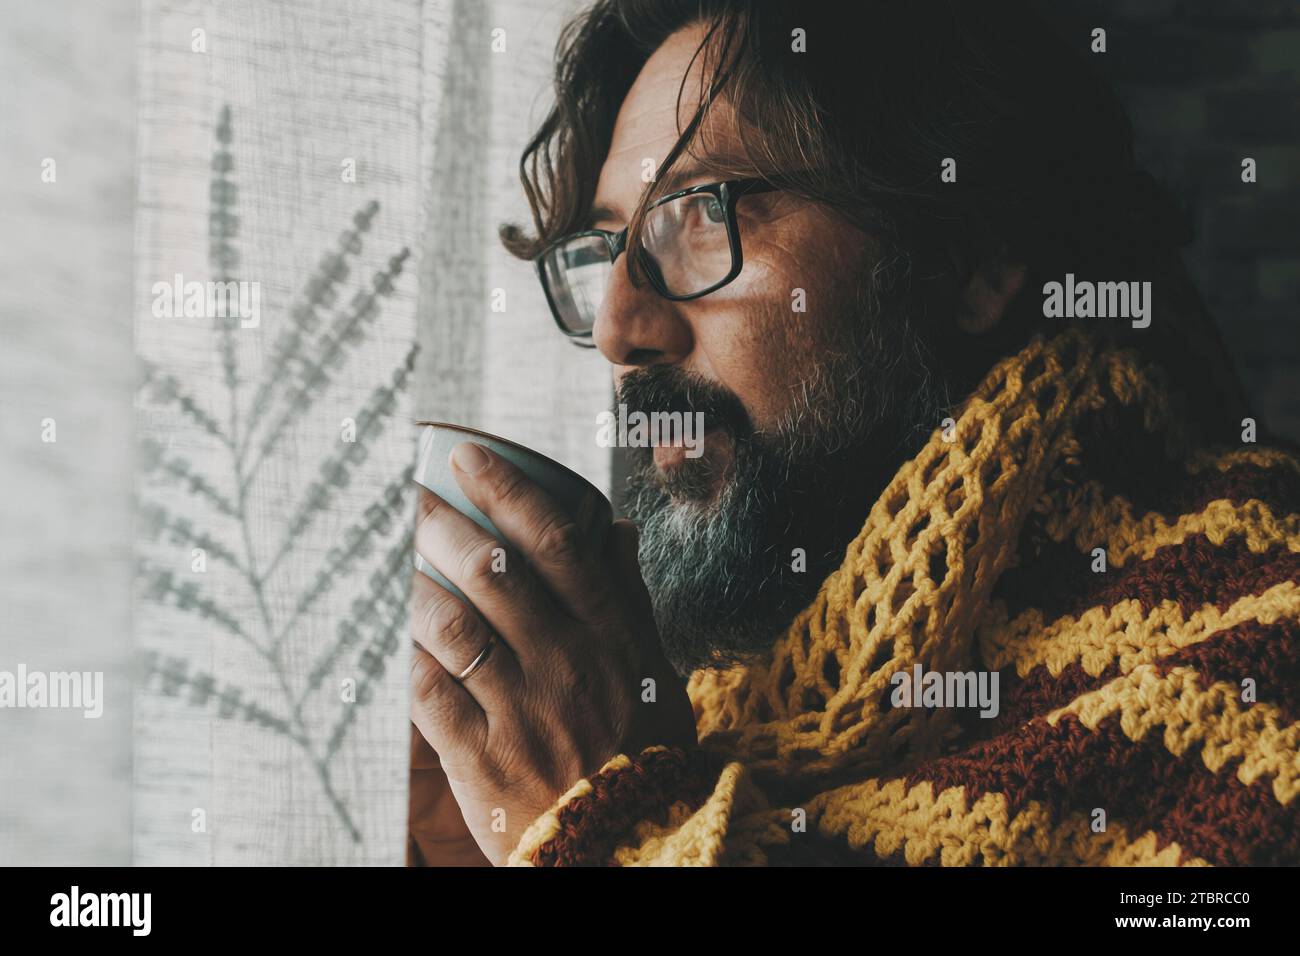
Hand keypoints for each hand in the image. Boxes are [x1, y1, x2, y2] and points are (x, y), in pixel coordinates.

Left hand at [409, 441, 695, 864]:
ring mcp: (522, 712)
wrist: (633, 850)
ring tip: (386, 555)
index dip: (507, 492)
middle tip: (407, 496)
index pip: (557, 544)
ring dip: (411, 582)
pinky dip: (402, 655)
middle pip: (492, 574)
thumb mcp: (655, 671)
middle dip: (440, 525)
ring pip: (451, 627)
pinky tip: (387, 630)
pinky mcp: (481, 759)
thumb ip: (630, 597)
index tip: (468, 458)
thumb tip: (614, 527)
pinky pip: (427, 693)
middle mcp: (566, 664)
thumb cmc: (644, 753)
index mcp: (612, 636)